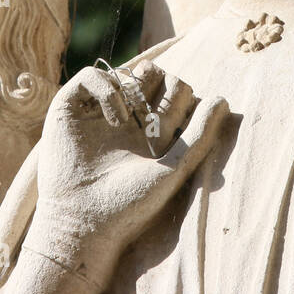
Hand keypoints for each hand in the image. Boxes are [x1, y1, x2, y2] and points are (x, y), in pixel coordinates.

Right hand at [21, 59, 228, 293]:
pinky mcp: (70, 107)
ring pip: (126, 72)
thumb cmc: (131, 203)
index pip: (176, 91)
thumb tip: (223, 100)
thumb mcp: (174, 168)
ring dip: (136, 84)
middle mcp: (128, 120)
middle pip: (154, 76)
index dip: (182, 94)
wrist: (84, 221)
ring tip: (134, 113)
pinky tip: (114, 118)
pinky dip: (107, 88)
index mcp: (154, 132)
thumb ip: (200, 135)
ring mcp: (99, 112)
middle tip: (155, 112)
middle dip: (162, 83)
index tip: (175, 122)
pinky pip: (92, 75)